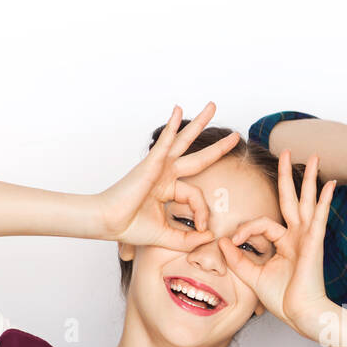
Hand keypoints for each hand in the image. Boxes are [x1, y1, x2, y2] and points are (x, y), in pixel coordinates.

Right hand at [96, 102, 240, 248]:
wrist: (109, 223)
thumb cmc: (130, 226)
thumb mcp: (168, 236)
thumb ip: (188, 239)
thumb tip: (209, 236)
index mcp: (168, 189)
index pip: (197, 195)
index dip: (204, 212)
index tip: (202, 229)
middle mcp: (165, 173)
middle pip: (198, 157)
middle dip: (218, 146)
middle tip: (236, 136)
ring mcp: (159, 166)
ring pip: (184, 140)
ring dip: (199, 123)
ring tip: (213, 106)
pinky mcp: (151, 162)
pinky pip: (165, 140)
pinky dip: (172, 125)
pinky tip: (178, 110)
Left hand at [218, 150, 335, 339]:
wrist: (302, 315)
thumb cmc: (283, 299)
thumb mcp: (252, 275)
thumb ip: (237, 258)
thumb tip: (222, 240)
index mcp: (285, 244)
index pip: (263, 223)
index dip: (244, 229)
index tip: (232, 242)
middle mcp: (297, 237)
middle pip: (291, 200)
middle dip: (287, 176)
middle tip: (285, 152)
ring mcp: (307, 238)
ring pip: (306, 201)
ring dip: (309, 178)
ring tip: (313, 157)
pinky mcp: (314, 243)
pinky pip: (319, 217)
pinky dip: (324, 200)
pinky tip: (329, 184)